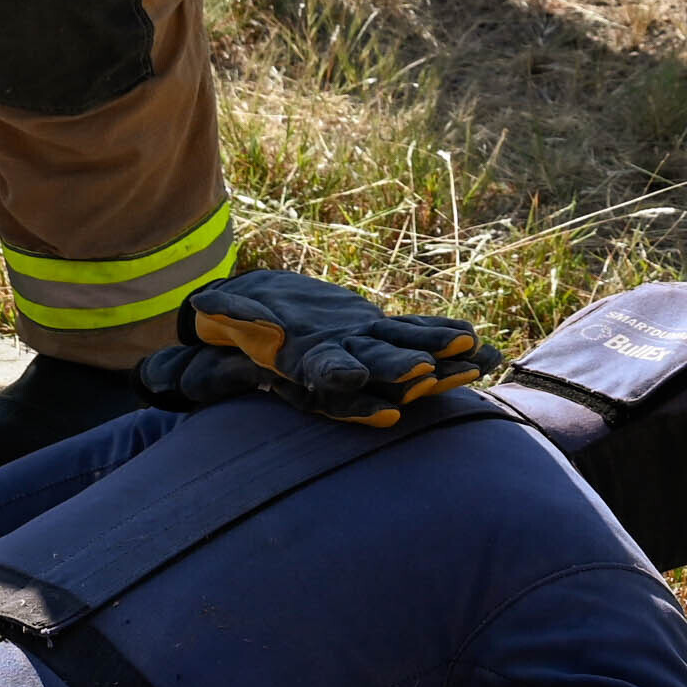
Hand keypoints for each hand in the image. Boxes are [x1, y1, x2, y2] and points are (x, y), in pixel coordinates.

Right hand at [149, 267, 486, 426]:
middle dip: (397, 370)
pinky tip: (476, 339)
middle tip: (425, 374)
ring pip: (404, 353)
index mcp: (298, 365)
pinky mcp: (374, 331)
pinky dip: (440, 333)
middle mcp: (337, 364)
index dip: (337, 381)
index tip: (354, 378)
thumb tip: (209, 305)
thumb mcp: (223, 314)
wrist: (256, 315)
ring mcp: (361, 348)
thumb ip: (225, 314)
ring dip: (440, 358)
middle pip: (371, 371)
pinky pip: (412, 331)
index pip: (319, 380)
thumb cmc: (231, 320)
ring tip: (478, 361)